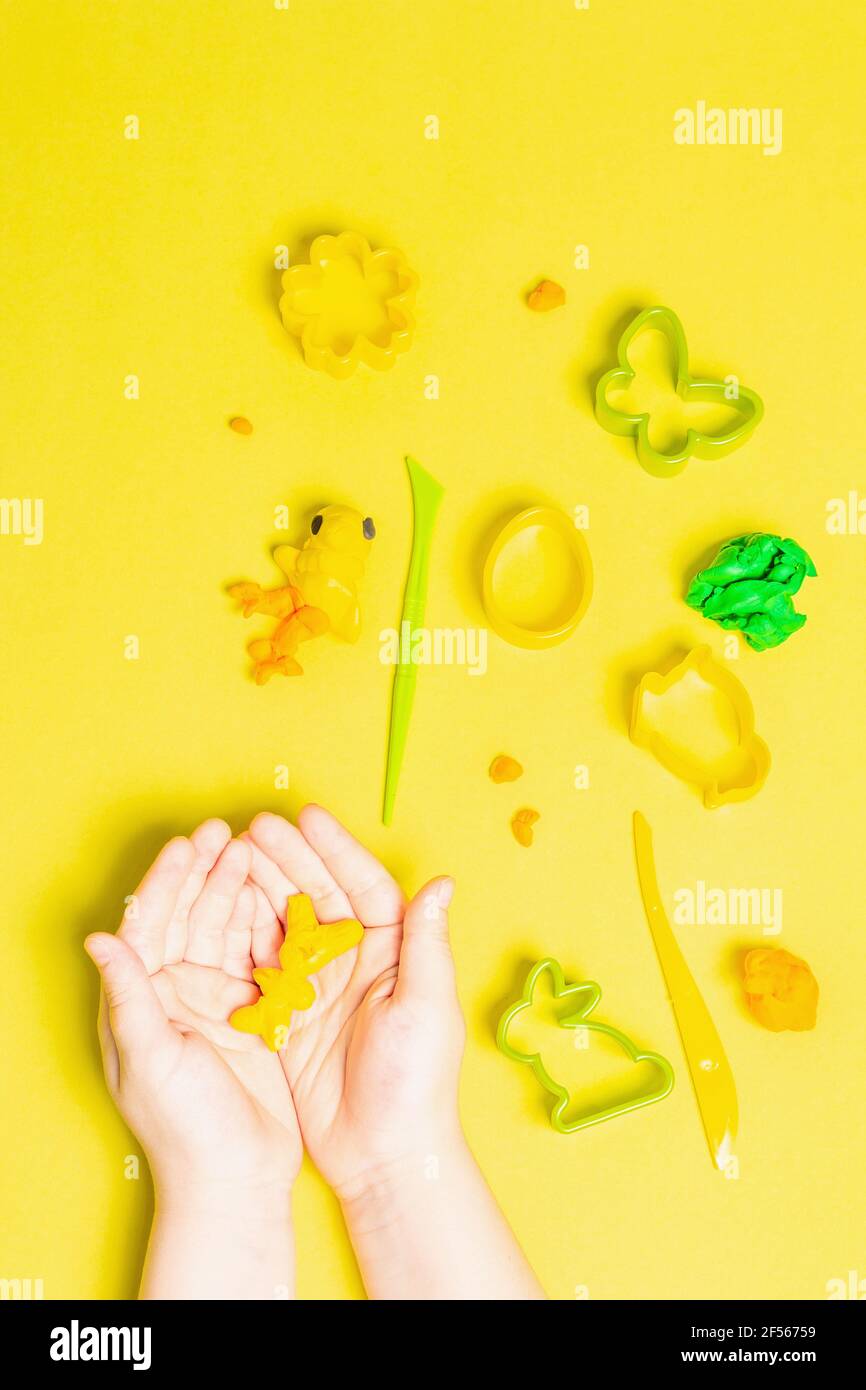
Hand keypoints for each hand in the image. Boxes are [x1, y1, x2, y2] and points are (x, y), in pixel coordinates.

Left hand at [85, 821, 302, 1209]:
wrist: (236, 1180)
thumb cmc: (185, 1129)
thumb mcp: (152, 1059)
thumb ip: (129, 997)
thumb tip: (99, 939)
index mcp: (143, 1001)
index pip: (151, 925)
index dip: (169, 880)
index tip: (192, 843)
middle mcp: (173, 995)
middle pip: (188, 917)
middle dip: (205, 872)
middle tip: (228, 832)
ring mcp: (214, 1003)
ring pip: (223, 929)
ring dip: (235, 889)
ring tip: (254, 850)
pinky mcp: (252, 1014)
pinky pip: (257, 955)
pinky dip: (265, 922)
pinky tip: (278, 895)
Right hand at [243, 806, 543, 1299]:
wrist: (383, 1156)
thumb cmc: (417, 1084)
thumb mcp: (425, 1008)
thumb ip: (427, 944)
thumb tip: (441, 882)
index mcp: (393, 951)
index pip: (363, 885)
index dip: (335, 849)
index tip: (306, 816)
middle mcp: (357, 961)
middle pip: (319, 896)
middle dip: (288, 859)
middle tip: (253, 827)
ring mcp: (320, 986)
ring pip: (287, 922)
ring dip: (262, 887)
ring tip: (232, 853)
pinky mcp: (290, 1015)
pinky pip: (264, 964)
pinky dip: (244, 935)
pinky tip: (222, 907)